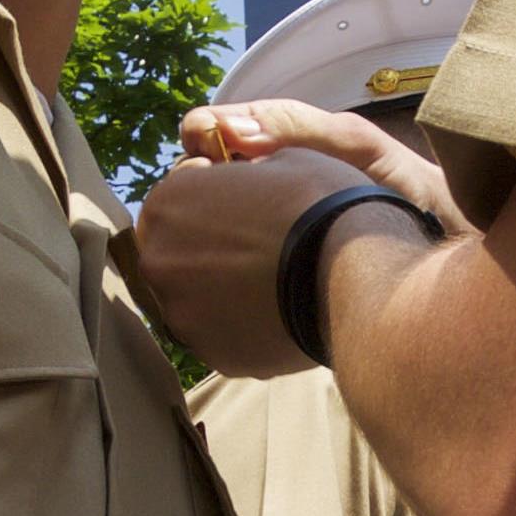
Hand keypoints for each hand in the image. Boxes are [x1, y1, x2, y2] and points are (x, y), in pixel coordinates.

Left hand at [127, 104, 461, 380]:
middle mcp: (160, 263)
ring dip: (225, 289)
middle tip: (264, 246)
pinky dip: (245, 325)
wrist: (356, 274)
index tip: (254, 203)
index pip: (182, 195)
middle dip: (213, 246)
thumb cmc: (321, 202)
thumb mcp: (282, 158)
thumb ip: (244, 173)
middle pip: (182, 251)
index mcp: (165, 205)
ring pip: (199, 298)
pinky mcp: (216, 356)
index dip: (219, 194)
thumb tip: (244, 181)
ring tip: (275, 283)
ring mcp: (184, 316)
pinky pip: (225, 335)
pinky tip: (281, 312)